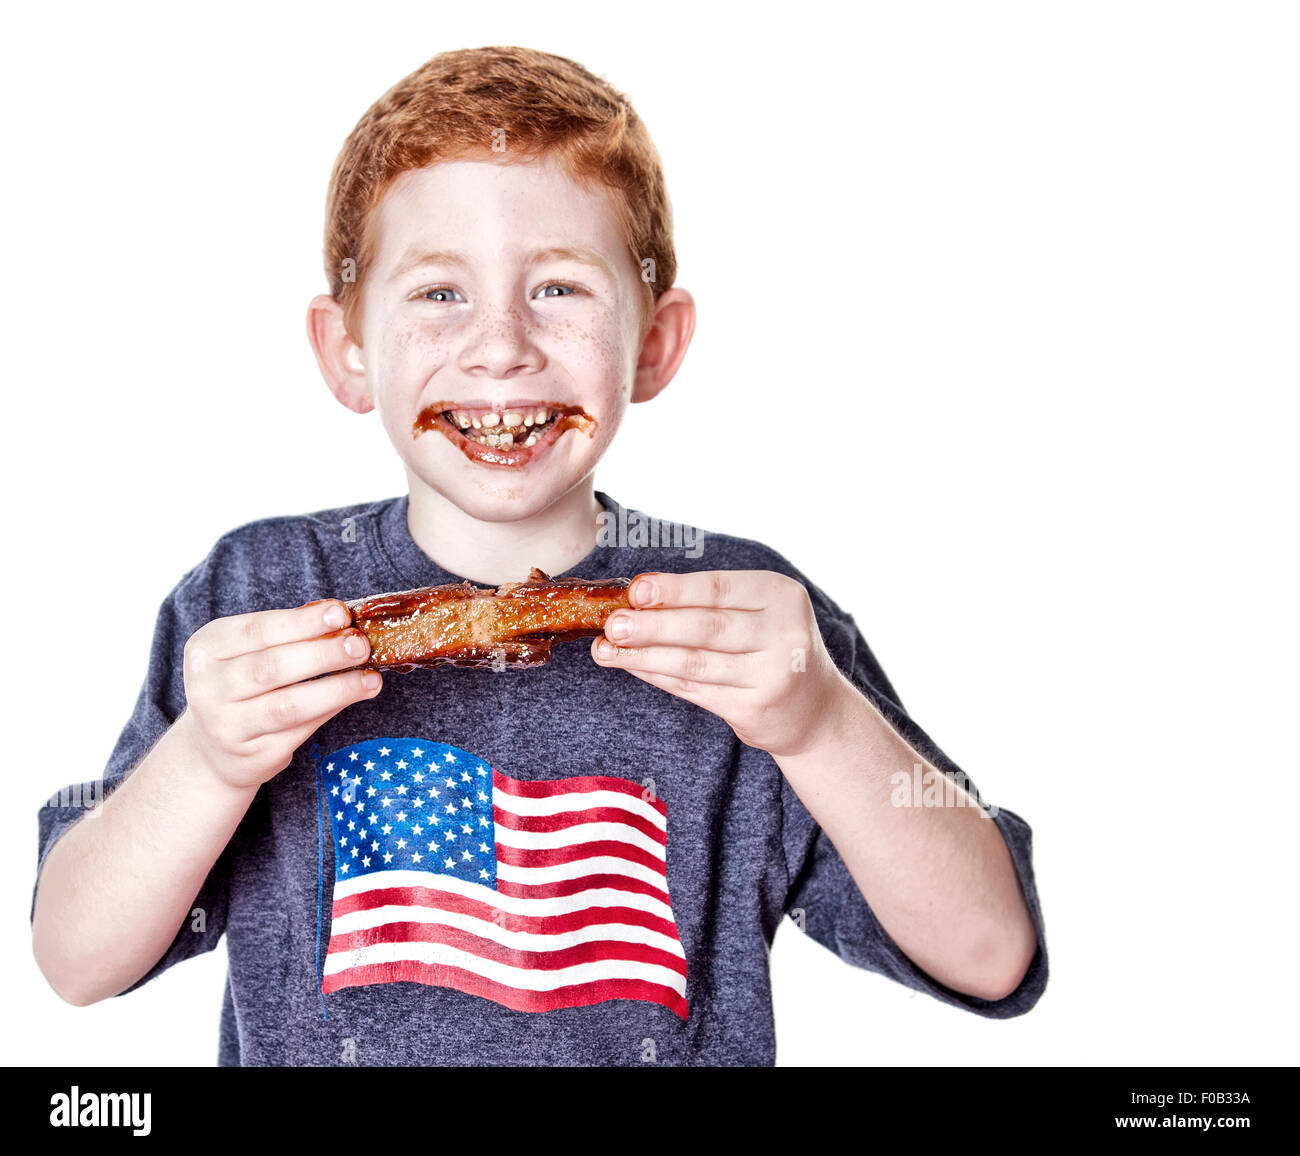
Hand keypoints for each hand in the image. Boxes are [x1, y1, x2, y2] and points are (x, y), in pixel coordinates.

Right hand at [178, 599, 379, 790]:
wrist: (215, 749)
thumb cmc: (243, 686)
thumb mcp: (247, 653)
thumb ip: (288, 637)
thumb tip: (344, 622)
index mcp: (206, 649)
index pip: (257, 630)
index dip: (302, 622)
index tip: (340, 613)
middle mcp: (207, 688)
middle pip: (273, 667)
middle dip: (323, 653)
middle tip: (360, 644)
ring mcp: (226, 726)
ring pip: (289, 705)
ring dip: (336, 689)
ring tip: (369, 678)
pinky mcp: (252, 756)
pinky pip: (300, 731)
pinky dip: (332, 709)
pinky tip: (356, 695)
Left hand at [590, 571, 849, 757]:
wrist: (814, 708)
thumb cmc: (773, 647)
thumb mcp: (759, 612)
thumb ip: (709, 603)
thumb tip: (640, 595)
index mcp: (782, 596)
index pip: (720, 589)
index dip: (675, 590)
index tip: (636, 590)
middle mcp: (784, 634)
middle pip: (706, 628)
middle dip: (653, 625)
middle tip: (614, 623)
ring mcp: (772, 675)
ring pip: (695, 663)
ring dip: (645, 656)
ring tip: (608, 649)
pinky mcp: (755, 708)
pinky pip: (694, 689)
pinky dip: (658, 676)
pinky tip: (633, 666)